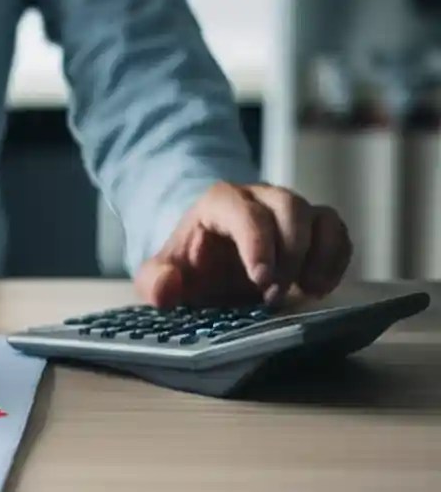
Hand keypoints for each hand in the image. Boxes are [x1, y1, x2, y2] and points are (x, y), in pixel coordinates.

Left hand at [136, 182, 352, 308]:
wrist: (207, 259)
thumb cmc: (187, 264)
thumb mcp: (161, 274)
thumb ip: (154, 281)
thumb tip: (166, 288)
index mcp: (220, 203)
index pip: (246, 213)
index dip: (258, 245)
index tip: (261, 280)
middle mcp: (261, 197)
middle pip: (290, 208)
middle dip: (288, 254)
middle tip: (274, 295)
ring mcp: (291, 210)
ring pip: (321, 217)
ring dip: (320, 256)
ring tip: (307, 291)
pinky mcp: (313, 227)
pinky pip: (337, 232)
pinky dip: (336, 259)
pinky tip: (318, 287)